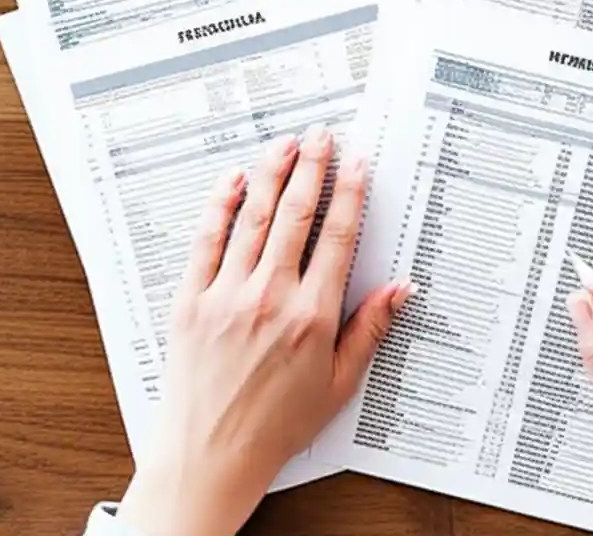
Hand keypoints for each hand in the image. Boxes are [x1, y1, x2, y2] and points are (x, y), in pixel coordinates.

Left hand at [117, 126, 409, 535]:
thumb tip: (402, 289)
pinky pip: (206, 241)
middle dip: (313, 169)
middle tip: (323, 136)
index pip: (337, 239)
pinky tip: (233, 181)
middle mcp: (269, 298)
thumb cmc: (277, 425)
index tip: (358, 164)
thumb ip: (370, 329)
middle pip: (295, 216)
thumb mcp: (339, 383)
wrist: (210, 455)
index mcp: (312, 317)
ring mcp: (226, 296)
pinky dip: (219, 206)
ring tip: (286, 144)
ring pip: (252, 219)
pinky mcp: (190, 302)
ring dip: (271, 174)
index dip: (350, 194)